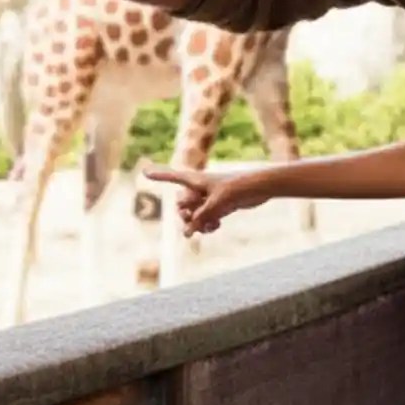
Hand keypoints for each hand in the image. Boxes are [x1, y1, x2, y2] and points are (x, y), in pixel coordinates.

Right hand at [143, 166, 265, 236]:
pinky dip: (207, 224)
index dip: (159, 175)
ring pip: (194, 215)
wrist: (260, 188)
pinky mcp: (219, 206)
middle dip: (186, 216)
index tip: (144, 172)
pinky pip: (206, 219)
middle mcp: (200, 189)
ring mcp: (209, 198)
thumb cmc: (238, 188)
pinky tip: (216, 226)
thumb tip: (187, 233)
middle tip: (196, 220)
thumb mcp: (216, 204)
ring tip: (209, 227)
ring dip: (198, 224)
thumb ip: (200, 218)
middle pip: (182, 205)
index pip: (173, 177)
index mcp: (197, 180)